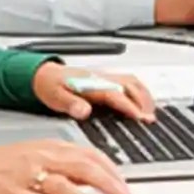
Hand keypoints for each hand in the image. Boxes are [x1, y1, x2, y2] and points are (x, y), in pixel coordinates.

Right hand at [0, 139, 131, 193]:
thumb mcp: (35, 154)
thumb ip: (63, 163)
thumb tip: (92, 177)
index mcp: (50, 147)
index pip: (91, 155)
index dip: (113, 171)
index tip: (125, 186)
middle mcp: (42, 160)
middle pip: (86, 170)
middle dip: (112, 186)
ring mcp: (27, 179)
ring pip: (67, 190)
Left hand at [32, 62, 155, 122]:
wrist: (43, 74)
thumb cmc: (50, 85)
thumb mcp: (54, 97)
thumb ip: (70, 104)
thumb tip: (85, 111)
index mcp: (90, 82)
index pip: (116, 94)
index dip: (129, 106)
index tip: (140, 117)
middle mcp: (101, 77)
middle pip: (129, 84)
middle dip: (142, 101)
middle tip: (149, 119)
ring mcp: (104, 76)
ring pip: (132, 81)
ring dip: (144, 96)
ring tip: (150, 112)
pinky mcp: (106, 78)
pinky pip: (129, 81)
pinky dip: (140, 91)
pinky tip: (141, 102)